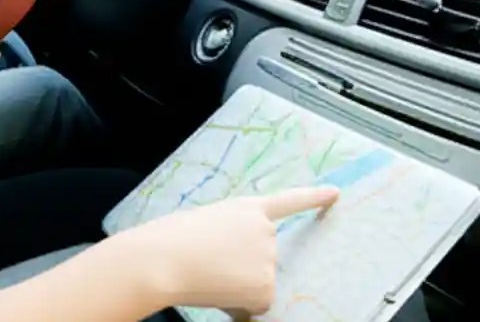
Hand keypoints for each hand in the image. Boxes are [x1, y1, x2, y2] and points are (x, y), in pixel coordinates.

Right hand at [124, 186, 339, 314]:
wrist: (163, 260)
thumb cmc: (171, 240)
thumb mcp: (205, 225)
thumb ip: (231, 237)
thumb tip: (242, 274)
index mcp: (246, 208)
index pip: (289, 201)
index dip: (314, 197)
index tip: (335, 193)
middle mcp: (265, 230)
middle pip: (263, 258)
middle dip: (242, 267)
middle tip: (210, 263)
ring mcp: (269, 258)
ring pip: (259, 283)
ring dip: (238, 286)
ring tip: (208, 274)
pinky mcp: (266, 286)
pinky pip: (257, 303)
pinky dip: (239, 304)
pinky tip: (218, 291)